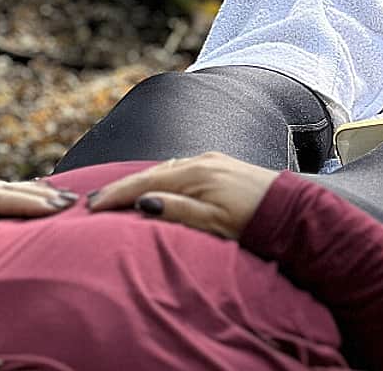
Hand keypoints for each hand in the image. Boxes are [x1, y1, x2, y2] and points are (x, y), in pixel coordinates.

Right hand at [87, 151, 277, 239]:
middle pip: (150, 172)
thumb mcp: (213, 224)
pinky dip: (160, 175)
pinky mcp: (219, 163)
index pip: (144, 184)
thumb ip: (177, 211)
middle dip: (121, 186)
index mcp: (195, 175)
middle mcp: (199, 161)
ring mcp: (210, 159)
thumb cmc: (252, 221)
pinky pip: (179, 166)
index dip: (116, 194)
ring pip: (164, 168)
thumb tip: (142, 203)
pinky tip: (155, 184)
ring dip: (140, 180)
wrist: (290, 208)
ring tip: (117, 194)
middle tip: (94, 200)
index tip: (91, 205)